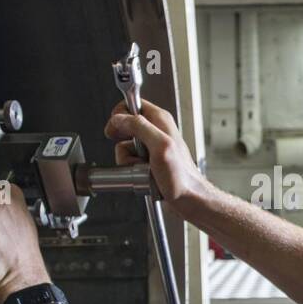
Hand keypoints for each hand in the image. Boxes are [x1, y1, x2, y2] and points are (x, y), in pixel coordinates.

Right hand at [104, 99, 209, 218]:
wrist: (188, 199)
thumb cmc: (181, 176)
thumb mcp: (160, 146)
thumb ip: (139, 128)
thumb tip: (119, 119)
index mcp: (160, 120)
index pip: (130, 104)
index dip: (119, 116)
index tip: (115, 130)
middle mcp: (156, 131)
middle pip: (124, 128)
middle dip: (122, 144)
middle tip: (134, 155)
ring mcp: (152, 147)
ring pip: (125, 148)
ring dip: (129, 161)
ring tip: (144, 169)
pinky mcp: (149, 161)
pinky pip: (130, 161)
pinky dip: (132, 170)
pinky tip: (144, 175)